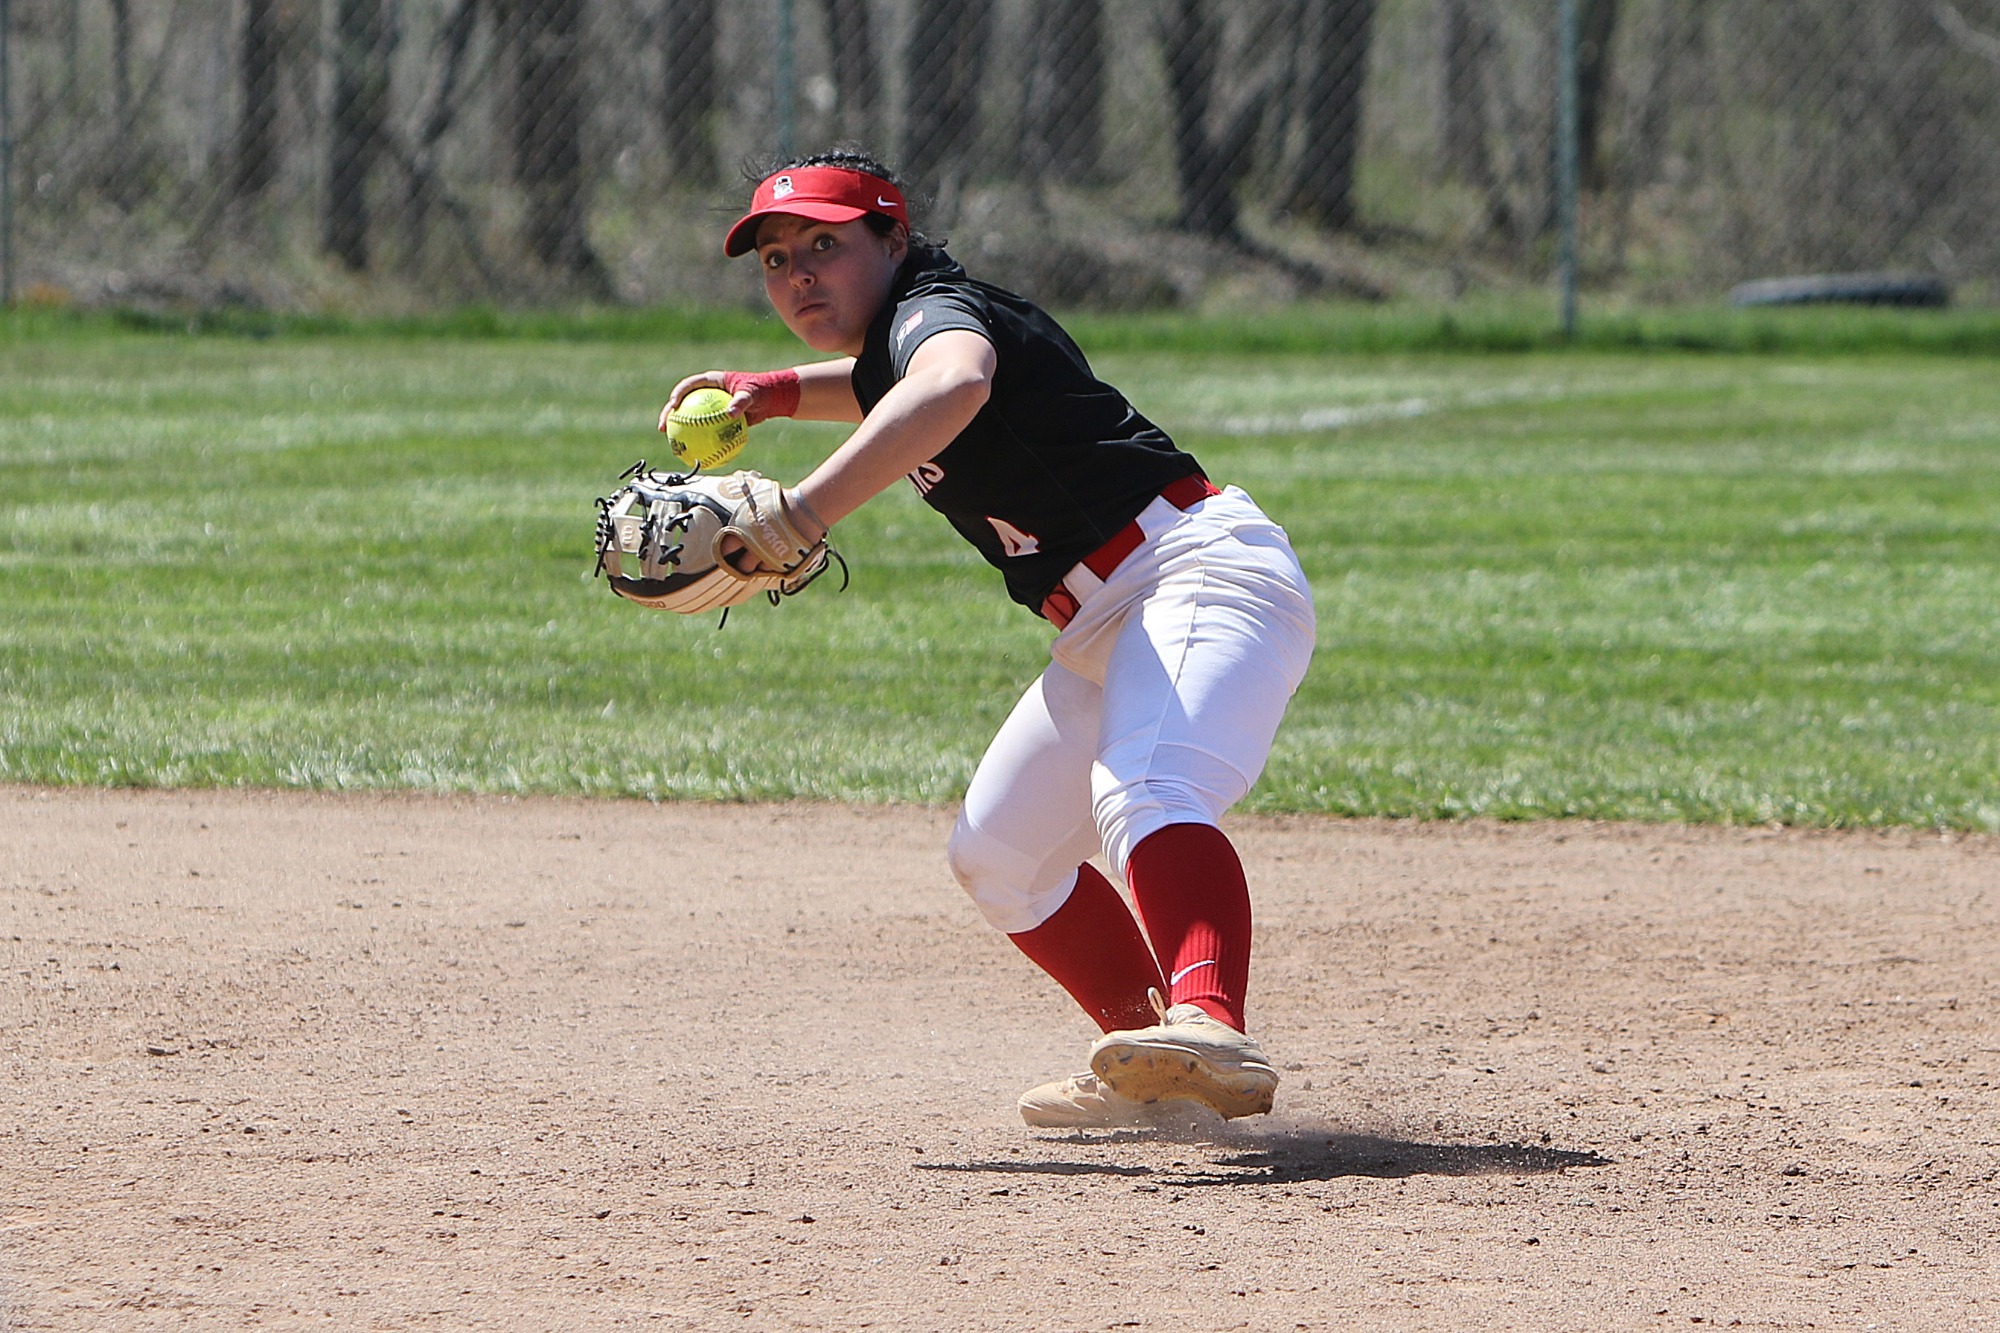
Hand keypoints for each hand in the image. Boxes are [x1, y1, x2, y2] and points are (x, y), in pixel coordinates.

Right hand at [660, 369, 800, 431]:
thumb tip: (731, 413)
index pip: (689, 386)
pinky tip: (695, 455)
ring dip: (679, 431)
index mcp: (711, 382)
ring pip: (690, 419)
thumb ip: (741, 401)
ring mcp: (710, 407)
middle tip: (662, 428)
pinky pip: (705, 431)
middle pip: (682, 404)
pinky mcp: (716, 420)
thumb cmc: (762, 391)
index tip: (673, 406)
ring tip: (672, 445)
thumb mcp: (752, 394)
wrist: (772, 399)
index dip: (677, 394)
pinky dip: (700, 441)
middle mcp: (707, 394)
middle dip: (668, 415)